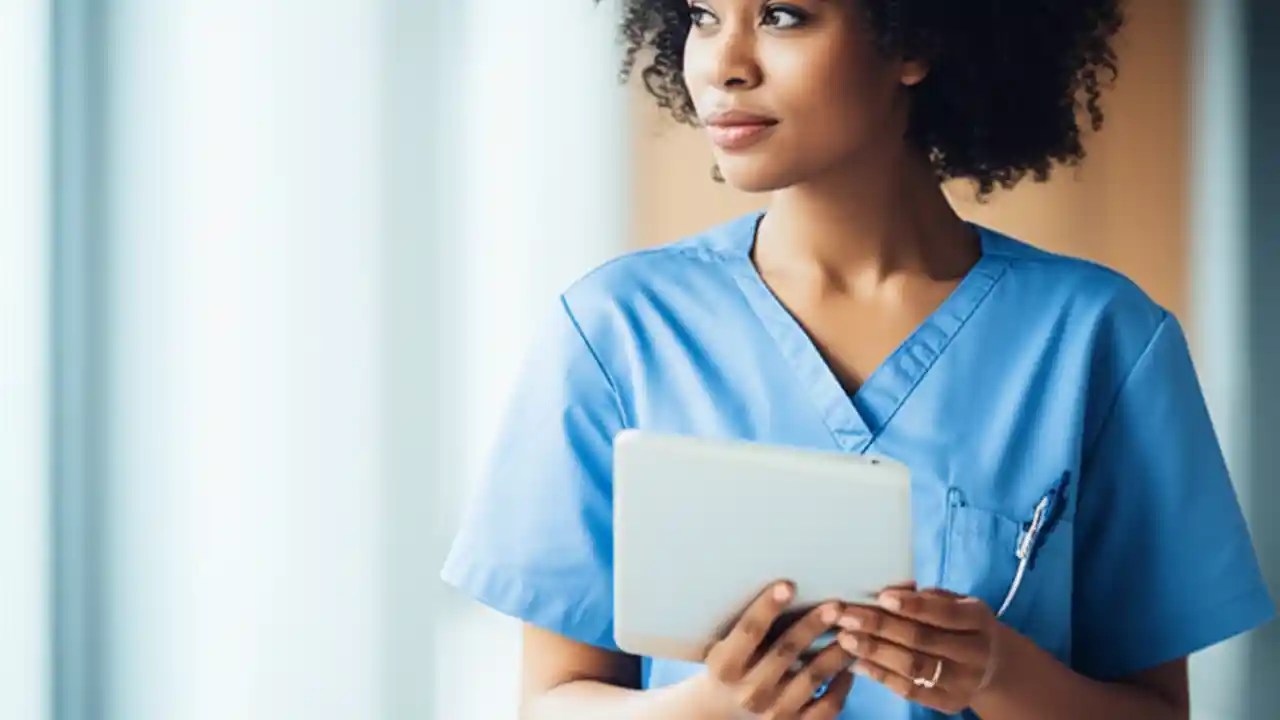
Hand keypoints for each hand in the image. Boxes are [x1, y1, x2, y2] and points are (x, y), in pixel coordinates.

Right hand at [699, 582, 855, 719]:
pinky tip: (850, 665)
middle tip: (836, 604)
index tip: (788, 584)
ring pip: (813, 677)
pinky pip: (828, 706)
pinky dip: (842, 685)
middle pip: (785, 652)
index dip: (767, 607)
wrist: (724, 715)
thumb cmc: (729, 668)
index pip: (748, 631)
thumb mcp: (724, 648)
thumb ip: (746, 625)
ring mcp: (773, 713)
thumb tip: (783, 583)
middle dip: (812, 626)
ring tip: (854, 630)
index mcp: (725, 667)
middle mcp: (749, 692)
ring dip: (836, 652)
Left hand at [834, 587, 1005, 715]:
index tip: (882, 597)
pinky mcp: (949, 703)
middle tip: (846, 616)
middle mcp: (975, 653)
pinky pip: (911, 691)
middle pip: (923, 640)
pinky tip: (858, 663)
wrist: (993, 667)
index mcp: (978, 619)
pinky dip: (881, 676)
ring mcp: (963, 682)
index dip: (914, 606)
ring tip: (845, 639)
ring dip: (876, 652)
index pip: (945, 613)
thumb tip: (891, 590)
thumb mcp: (956, 602)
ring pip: (914, 667)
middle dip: (880, 626)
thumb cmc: (961, 623)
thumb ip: (927, 597)